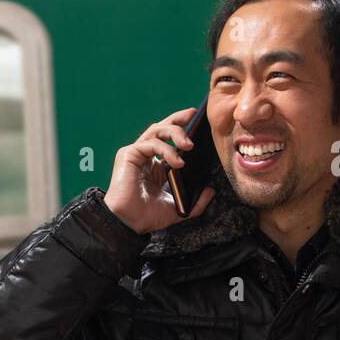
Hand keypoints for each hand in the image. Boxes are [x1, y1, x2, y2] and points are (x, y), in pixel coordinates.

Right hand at [103, 108, 215, 233]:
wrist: (129, 223)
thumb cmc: (146, 216)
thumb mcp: (178, 208)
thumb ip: (196, 202)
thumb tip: (210, 191)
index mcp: (155, 165)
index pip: (168, 140)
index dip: (182, 128)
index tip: (198, 122)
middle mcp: (145, 156)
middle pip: (161, 127)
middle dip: (178, 119)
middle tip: (194, 116)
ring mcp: (136, 153)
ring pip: (156, 130)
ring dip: (175, 132)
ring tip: (189, 145)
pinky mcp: (129, 154)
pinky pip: (151, 143)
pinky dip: (166, 150)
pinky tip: (177, 162)